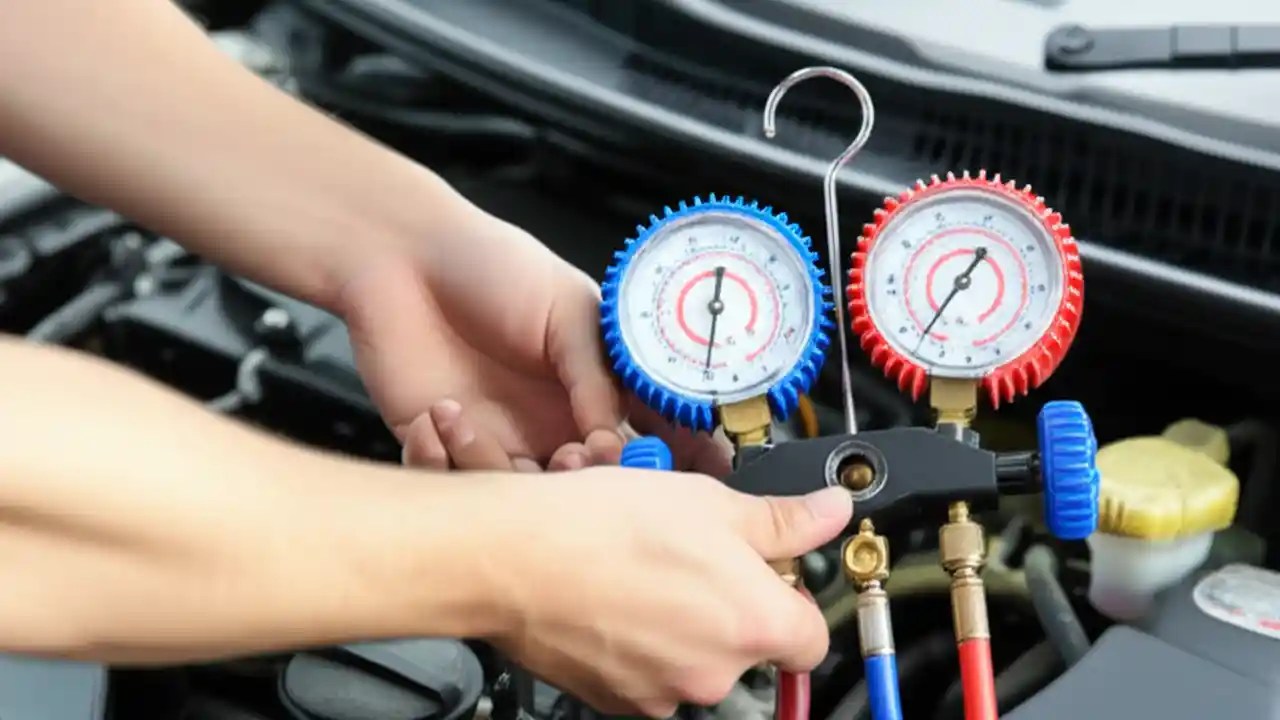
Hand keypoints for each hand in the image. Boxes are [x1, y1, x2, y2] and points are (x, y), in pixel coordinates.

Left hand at [337, 205, 731, 475]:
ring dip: (498, 474)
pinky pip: (445, 484)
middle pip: (577, 491)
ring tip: (471, 423)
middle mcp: (548, 426)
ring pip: (511, 499)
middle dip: (577, 489)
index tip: (654, 473)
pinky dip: (439, 462)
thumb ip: (596, 378)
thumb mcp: (569, 309)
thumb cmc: (491, 266)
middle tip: (570, 458)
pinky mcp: (438, 446)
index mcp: (591, 393)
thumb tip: (613, 440)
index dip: (648, 468)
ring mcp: (495, 440)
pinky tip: (435, 415)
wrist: (403, 254)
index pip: (635, 447)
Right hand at [479, 468, 852, 716]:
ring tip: (642, 573)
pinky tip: (613, 599)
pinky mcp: (617, 701)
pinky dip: (639, 645)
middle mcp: (717, 673)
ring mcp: (664, 694)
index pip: (811, 638)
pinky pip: (647, 675)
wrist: (515, 556)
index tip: (766, 573)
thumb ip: (783, 519)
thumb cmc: (607, 525)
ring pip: (694, 661)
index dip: (791, 600)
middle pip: (748, 648)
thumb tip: (831, 511)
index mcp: (755, 623)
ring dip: (680, 625)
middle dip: (727, 607)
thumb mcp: (710, 501)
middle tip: (690, 557)